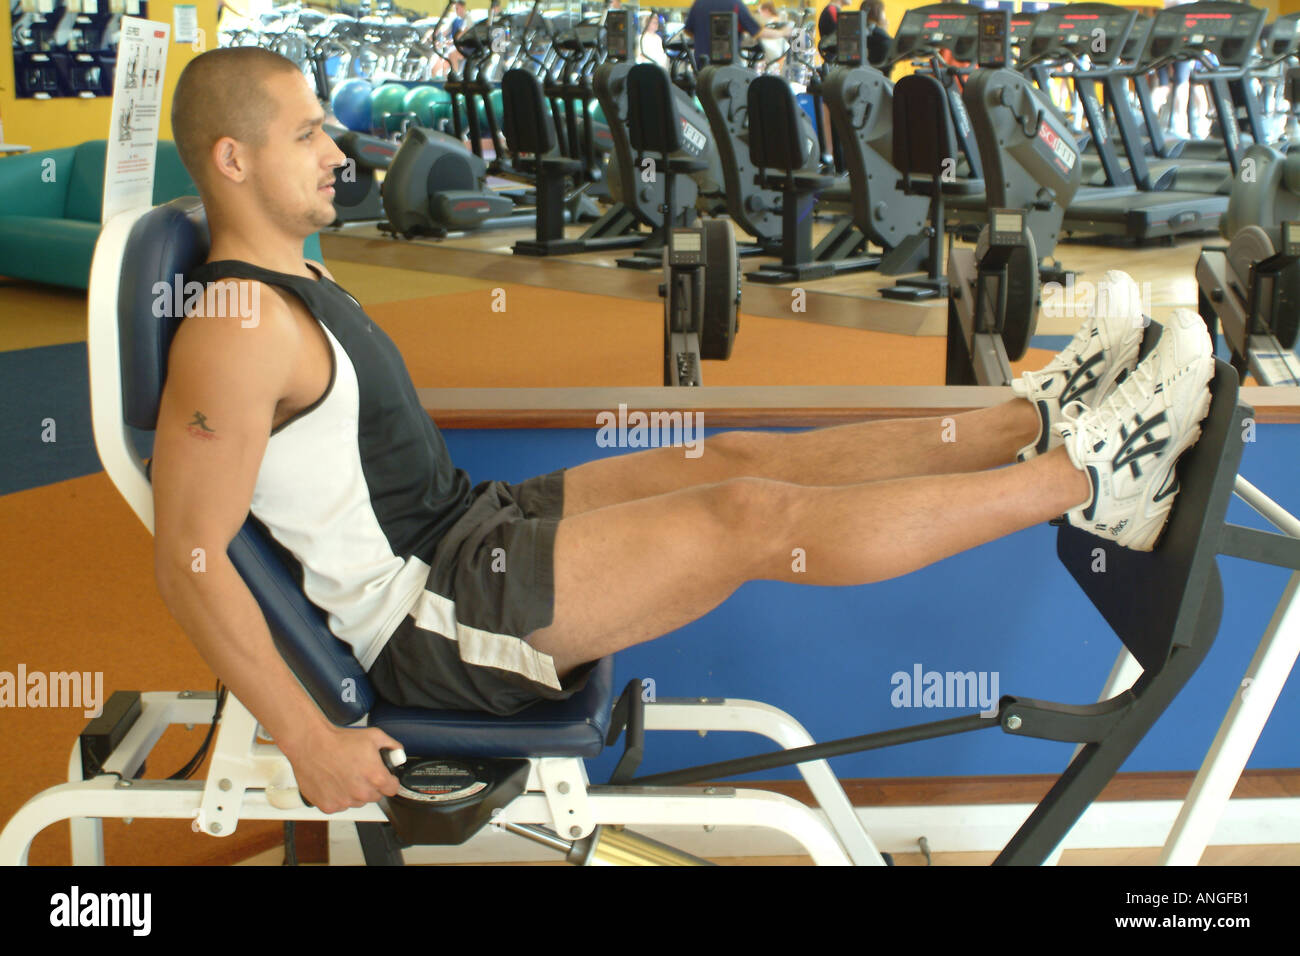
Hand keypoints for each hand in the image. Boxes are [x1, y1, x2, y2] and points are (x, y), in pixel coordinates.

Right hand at [283, 725, 403, 813]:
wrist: (311, 744)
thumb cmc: (338, 740)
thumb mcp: (373, 736)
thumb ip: (391, 746)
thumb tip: (398, 754)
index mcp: (375, 777)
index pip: (392, 789)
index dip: (389, 781)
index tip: (384, 777)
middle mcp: (361, 792)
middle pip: (375, 796)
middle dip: (371, 785)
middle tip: (360, 771)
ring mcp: (344, 801)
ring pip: (357, 802)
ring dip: (354, 792)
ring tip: (345, 775)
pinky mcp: (328, 806)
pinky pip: (340, 806)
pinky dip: (338, 797)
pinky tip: (334, 782)